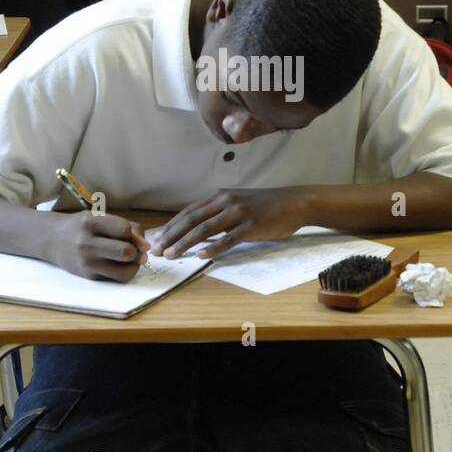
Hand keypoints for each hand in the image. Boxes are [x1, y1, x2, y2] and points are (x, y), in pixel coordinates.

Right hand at [47, 211, 148, 281]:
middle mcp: (86, 243)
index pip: (124, 229)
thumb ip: (127, 227)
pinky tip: (121, 264)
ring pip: (125, 271)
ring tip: (131, 259)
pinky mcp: (90, 276)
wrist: (54, 240)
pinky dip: (126, 271)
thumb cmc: (84, 226)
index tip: (132, 235)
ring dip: (134, 265)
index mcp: (90, 222)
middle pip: (125, 251)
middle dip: (136, 251)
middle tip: (135, 249)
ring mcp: (87, 262)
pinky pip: (118, 278)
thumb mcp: (101, 217)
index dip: (135, 234)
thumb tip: (145, 248)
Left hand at [152, 187, 310, 258]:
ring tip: (171, 254)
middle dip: (172, 235)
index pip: (189, 211)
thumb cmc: (266, 206)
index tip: (158, 238)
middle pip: (192, 219)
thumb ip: (219, 213)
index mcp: (220, 196)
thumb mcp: (238, 203)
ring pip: (205, 229)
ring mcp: (238, 213)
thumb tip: (199, 230)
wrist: (294, 202)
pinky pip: (228, 238)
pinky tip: (201, 256)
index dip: (171, 225)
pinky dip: (213, 248)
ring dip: (185, 243)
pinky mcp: (251, 225)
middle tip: (157, 249)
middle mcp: (226, 201)